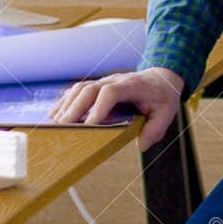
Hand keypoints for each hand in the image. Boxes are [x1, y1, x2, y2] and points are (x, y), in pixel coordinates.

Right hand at [48, 67, 185, 149]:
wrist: (160, 78)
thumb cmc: (162, 97)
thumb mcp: (167, 113)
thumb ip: (156, 128)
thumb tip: (142, 145)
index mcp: (132, 86)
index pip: (111, 92)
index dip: (99, 107)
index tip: (90, 125)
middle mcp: (115, 80)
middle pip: (89, 89)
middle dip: (75, 108)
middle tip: (63, 128)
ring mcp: (104, 81)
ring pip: (80, 88)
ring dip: (66, 105)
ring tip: (55, 124)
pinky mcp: (97, 86)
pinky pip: (77, 90)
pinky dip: (65, 102)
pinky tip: (55, 116)